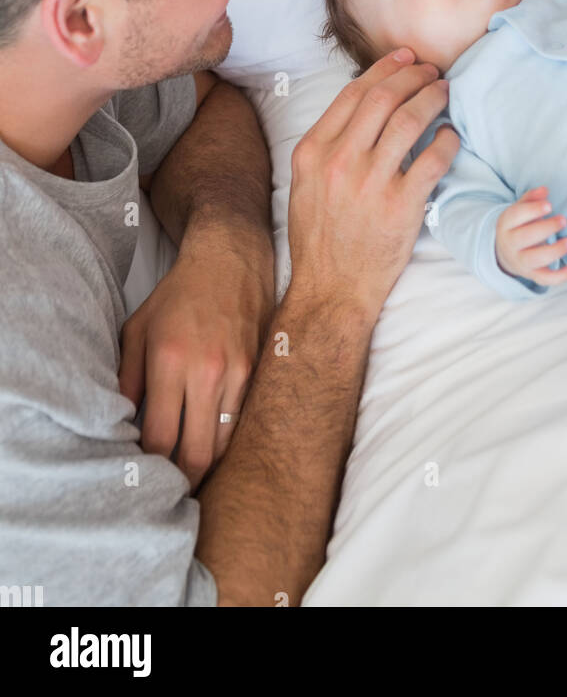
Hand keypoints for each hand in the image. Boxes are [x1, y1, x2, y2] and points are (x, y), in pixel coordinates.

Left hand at [119, 237, 271, 490]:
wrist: (230, 261)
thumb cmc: (178, 296)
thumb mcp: (137, 329)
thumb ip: (126, 380)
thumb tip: (120, 427)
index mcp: (170, 360)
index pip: (159, 438)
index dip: (149, 466)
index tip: (141, 476)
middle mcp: (207, 371)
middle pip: (196, 454)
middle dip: (180, 482)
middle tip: (167, 492)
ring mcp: (238, 373)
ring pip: (223, 445)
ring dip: (204, 466)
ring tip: (186, 474)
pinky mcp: (257, 372)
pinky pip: (240, 423)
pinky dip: (224, 440)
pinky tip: (209, 444)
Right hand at [285, 49, 459, 319]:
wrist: (331, 289)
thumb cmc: (321, 238)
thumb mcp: (306, 184)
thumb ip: (328, 146)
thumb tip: (362, 107)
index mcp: (313, 152)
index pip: (353, 94)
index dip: (383, 69)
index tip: (403, 58)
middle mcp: (339, 161)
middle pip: (383, 98)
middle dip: (412, 76)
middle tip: (431, 70)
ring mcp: (370, 183)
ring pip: (409, 121)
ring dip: (432, 99)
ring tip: (445, 91)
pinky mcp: (401, 206)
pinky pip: (432, 160)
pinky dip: (446, 140)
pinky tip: (452, 135)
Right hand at [495, 186, 566, 286]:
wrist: (504, 253)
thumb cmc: (517, 226)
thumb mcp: (519, 210)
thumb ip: (531, 198)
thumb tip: (544, 190)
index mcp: (505, 224)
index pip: (515, 216)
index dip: (532, 210)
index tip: (549, 205)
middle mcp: (510, 244)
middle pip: (524, 238)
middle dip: (545, 229)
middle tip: (563, 220)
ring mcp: (520, 262)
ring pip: (534, 260)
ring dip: (554, 252)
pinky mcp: (531, 275)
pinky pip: (545, 279)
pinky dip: (560, 277)